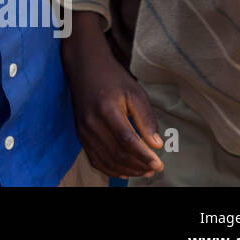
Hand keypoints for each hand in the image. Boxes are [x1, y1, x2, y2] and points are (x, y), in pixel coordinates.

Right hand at [61, 15, 164, 177]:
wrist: (84, 68)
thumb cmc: (113, 78)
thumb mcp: (135, 93)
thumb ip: (146, 119)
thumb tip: (156, 145)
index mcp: (106, 109)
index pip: (127, 140)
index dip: (144, 156)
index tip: (159, 165)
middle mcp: (91, 122)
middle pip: (117, 153)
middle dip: (138, 165)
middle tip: (155, 168)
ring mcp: (83, 130)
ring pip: (107, 160)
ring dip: (127, 170)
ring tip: (144, 170)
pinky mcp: (80, 134)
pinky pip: (95, 159)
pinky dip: (111, 169)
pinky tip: (125, 171)